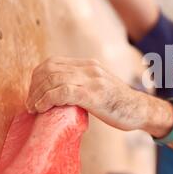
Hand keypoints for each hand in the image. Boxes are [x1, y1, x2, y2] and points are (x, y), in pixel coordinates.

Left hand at [26, 56, 146, 130]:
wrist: (141, 110)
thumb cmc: (120, 104)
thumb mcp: (101, 87)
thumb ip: (84, 84)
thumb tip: (61, 94)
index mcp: (90, 65)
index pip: (53, 62)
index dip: (37, 77)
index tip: (34, 94)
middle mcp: (90, 69)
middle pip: (49, 69)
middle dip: (33, 87)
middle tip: (31, 103)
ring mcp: (92, 81)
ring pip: (52, 79)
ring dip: (37, 95)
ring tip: (34, 108)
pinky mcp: (93, 95)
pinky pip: (62, 92)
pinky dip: (46, 100)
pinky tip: (42, 108)